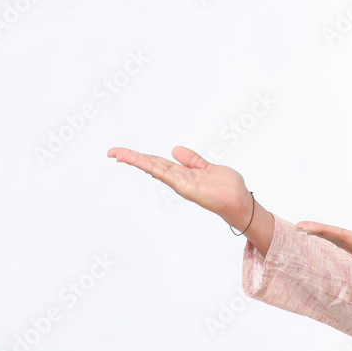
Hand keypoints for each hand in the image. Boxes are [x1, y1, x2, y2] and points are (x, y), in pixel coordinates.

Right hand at [107, 145, 250, 226]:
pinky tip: (144, 164)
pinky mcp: (188, 188)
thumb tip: (174, 149)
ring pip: (155, 169)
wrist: (239, 200)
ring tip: (120, 155)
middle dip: (131, 158)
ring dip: (137, 162)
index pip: (156, 162)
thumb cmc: (226, 186)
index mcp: (181, 172)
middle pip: (150, 165)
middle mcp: (178, 179)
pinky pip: (169, 176)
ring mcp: (181, 184)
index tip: (121, 152)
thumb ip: (191, 159)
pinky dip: (156, 169)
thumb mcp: (206, 167)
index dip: (139, 156)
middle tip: (112, 152)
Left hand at [296, 216, 351, 309]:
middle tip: (299, 226)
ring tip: (311, 229)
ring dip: (327, 236)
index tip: (304, 227)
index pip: (343, 238)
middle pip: (338, 241)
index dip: (323, 231)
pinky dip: (340, 239)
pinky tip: (337, 238)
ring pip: (344, 243)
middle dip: (318, 233)